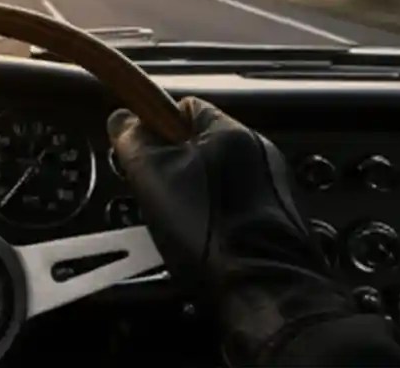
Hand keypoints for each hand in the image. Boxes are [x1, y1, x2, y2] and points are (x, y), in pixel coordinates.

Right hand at [108, 97, 359, 363]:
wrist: (265, 293)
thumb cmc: (212, 233)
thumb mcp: (153, 179)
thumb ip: (133, 141)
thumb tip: (121, 117)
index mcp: (231, 132)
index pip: (183, 106)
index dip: (156, 127)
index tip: (141, 154)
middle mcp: (260, 152)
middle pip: (200, 144)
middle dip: (174, 166)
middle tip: (157, 194)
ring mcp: (273, 187)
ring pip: (217, 178)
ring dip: (195, 194)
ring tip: (180, 224)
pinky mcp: (278, 219)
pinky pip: (236, 206)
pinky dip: (217, 218)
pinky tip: (205, 241)